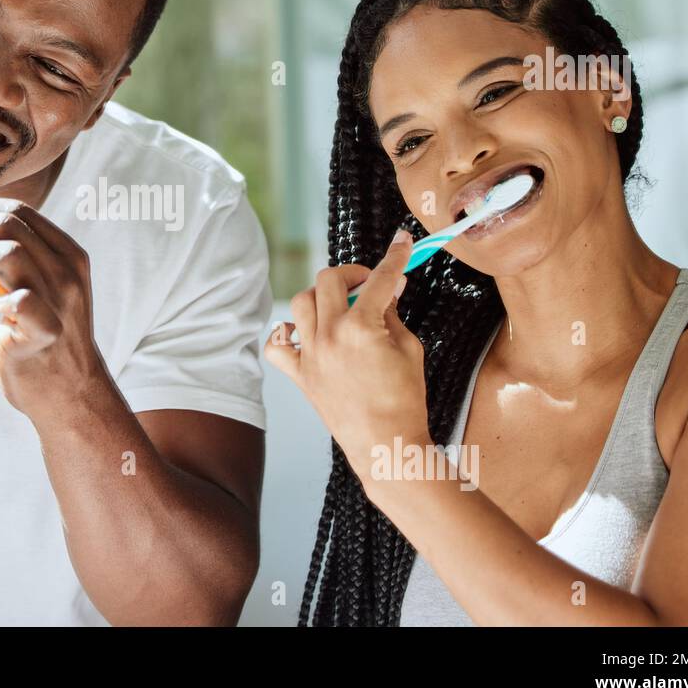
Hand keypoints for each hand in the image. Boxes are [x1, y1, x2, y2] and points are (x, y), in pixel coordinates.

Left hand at [0, 197, 108, 415]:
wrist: (70, 391)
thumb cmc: (44, 335)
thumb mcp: (41, 284)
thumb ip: (18, 254)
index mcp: (69, 255)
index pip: (21, 211)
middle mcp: (68, 273)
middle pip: (10, 224)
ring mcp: (59, 301)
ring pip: (7, 252)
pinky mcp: (45, 331)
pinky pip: (19, 300)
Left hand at [264, 229, 430, 485]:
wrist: (386, 445)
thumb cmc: (405, 401)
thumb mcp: (409, 349)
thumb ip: (393, 313)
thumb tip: (389, 288)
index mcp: (360, 327)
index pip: (379, 279)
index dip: (394, 256)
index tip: (401, 242)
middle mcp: (328, 336)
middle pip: (329, 279)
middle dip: (353, 273)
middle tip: (370, 282)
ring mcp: (310, 355)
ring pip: (301, 303)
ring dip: (322, 296)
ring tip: (342, 306)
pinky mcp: (300, 375)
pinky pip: (277, 345)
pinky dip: (286, 333)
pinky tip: (304, 333)